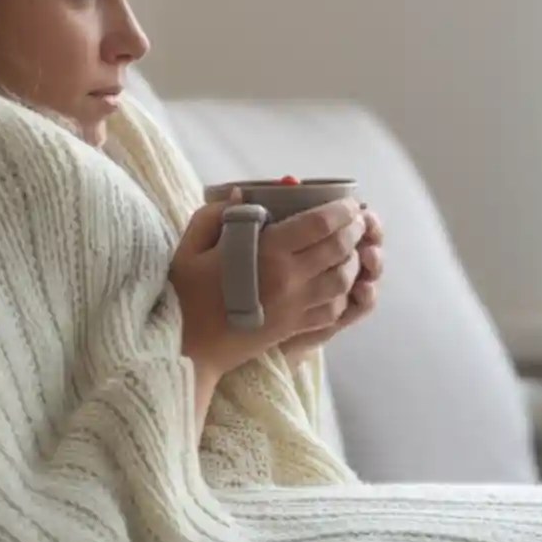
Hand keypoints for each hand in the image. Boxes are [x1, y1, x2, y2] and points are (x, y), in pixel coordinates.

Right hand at [169, 190, 366, 419]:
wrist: (185, 347)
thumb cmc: (184, 293)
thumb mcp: (191, 246)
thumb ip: (215, 215)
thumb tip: (240, 194)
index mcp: (267, 253)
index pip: (320, 224)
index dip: (342, 210)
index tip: (349, 203)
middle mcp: (290, 279)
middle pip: (339, 249)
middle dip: (354, 231)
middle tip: (357, 222)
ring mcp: (296, 307)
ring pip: (343, 280)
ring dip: (352, 262)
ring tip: (350, 250)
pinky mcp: (295, 329)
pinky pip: (333, 310)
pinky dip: (342, 295)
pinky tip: (337, 284)